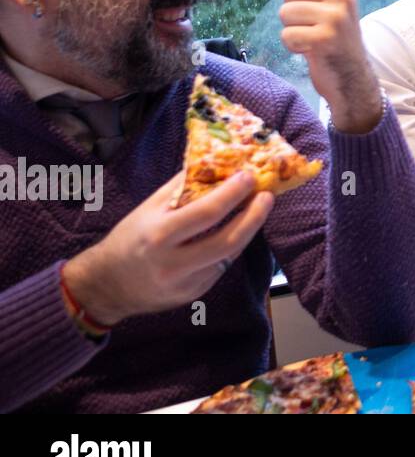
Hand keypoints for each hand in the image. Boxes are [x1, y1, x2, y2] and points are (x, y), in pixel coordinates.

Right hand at [62, 172, 272, 327]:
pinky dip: (231, 248)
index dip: (232, 194)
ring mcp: (184, 283)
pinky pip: (220, 268)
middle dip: (254, 216)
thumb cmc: (128, 238)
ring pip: (229, 256)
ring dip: (248, 230)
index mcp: (159, 236)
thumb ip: (181, 187)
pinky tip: (235, 231)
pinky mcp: (193, 294)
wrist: (105, 286)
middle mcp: (172, 263)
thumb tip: (214, 162)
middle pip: (227, 241)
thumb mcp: (148, 208)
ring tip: (257, 209)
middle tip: (267, 196)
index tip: (250, 176)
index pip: (206, 213)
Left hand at [275, 0, 382, 133]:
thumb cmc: (330, 33)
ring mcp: (336, 17)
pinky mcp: (325, 39)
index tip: (308, 3)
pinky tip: (311, 49)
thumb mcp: (319, 2)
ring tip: (312, 37)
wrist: (350, 72)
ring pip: (285, 12)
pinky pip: (287, 35)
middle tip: (312, 25)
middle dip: (292, 11)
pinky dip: (293, 46)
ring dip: (292, 29)